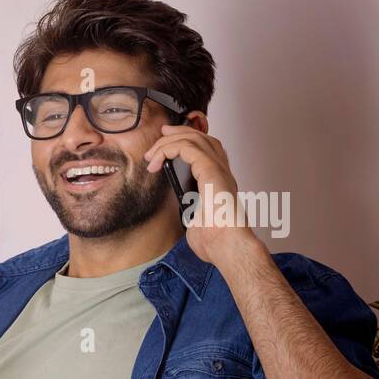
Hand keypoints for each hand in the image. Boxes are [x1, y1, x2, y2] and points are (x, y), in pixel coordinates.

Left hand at [144, 122, 256, 265]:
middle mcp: (221, 172)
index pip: (207, 149)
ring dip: (169, 141)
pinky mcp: (212, 171)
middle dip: (178, 133)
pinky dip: (170, 148)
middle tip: (159, 136)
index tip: (166, 144)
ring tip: (152, 153)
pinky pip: (189, 148)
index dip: (187, 141)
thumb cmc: (214, 240)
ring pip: (194, 138)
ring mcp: (219, 170)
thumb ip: (190, 209)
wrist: (226, 246)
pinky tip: (157, 159)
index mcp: (218, 182)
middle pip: (202, 138)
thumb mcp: (195, 221)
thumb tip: (183, 209)